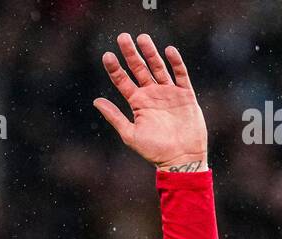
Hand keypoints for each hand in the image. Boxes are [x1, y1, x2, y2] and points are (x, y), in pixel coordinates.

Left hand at [94, 34, 207, 170]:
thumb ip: (114, 117)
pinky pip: (180, 74)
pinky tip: (168, 50)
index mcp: (138, 103)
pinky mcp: (185, 95)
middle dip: (131, 54)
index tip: (107, 56)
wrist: (180, 159)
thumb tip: (96, 101)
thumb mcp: (130, 134)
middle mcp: (152, 95)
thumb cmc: (154, 151)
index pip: (123, 81)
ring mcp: (169, 93)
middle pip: (140, 69)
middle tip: (122, 37)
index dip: (115, 69)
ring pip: (158, 67)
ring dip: (150, 53)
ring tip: (142, 38)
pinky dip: (175, 63)